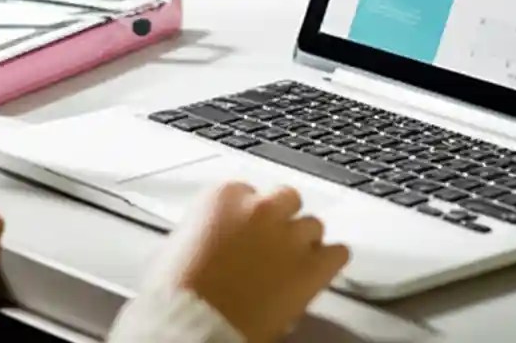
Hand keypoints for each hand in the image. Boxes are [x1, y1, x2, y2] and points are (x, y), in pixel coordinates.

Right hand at [158, 182, 350, 342]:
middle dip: (281, 221)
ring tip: (291, 267)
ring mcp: (290, 235)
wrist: (194, 323)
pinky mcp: (313, 266)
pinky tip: (318, 274)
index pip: (247, 192)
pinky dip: (329, 263)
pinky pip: (338, 253)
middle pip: (286, 200)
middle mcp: (261, 207)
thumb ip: (208, 229)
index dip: (246, 216)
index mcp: (223, 196)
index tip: (244, 232)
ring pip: (313, 226)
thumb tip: (216, 239)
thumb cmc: (177, 294)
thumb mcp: (180, 246)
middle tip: (271, 245)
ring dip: (304, 243)